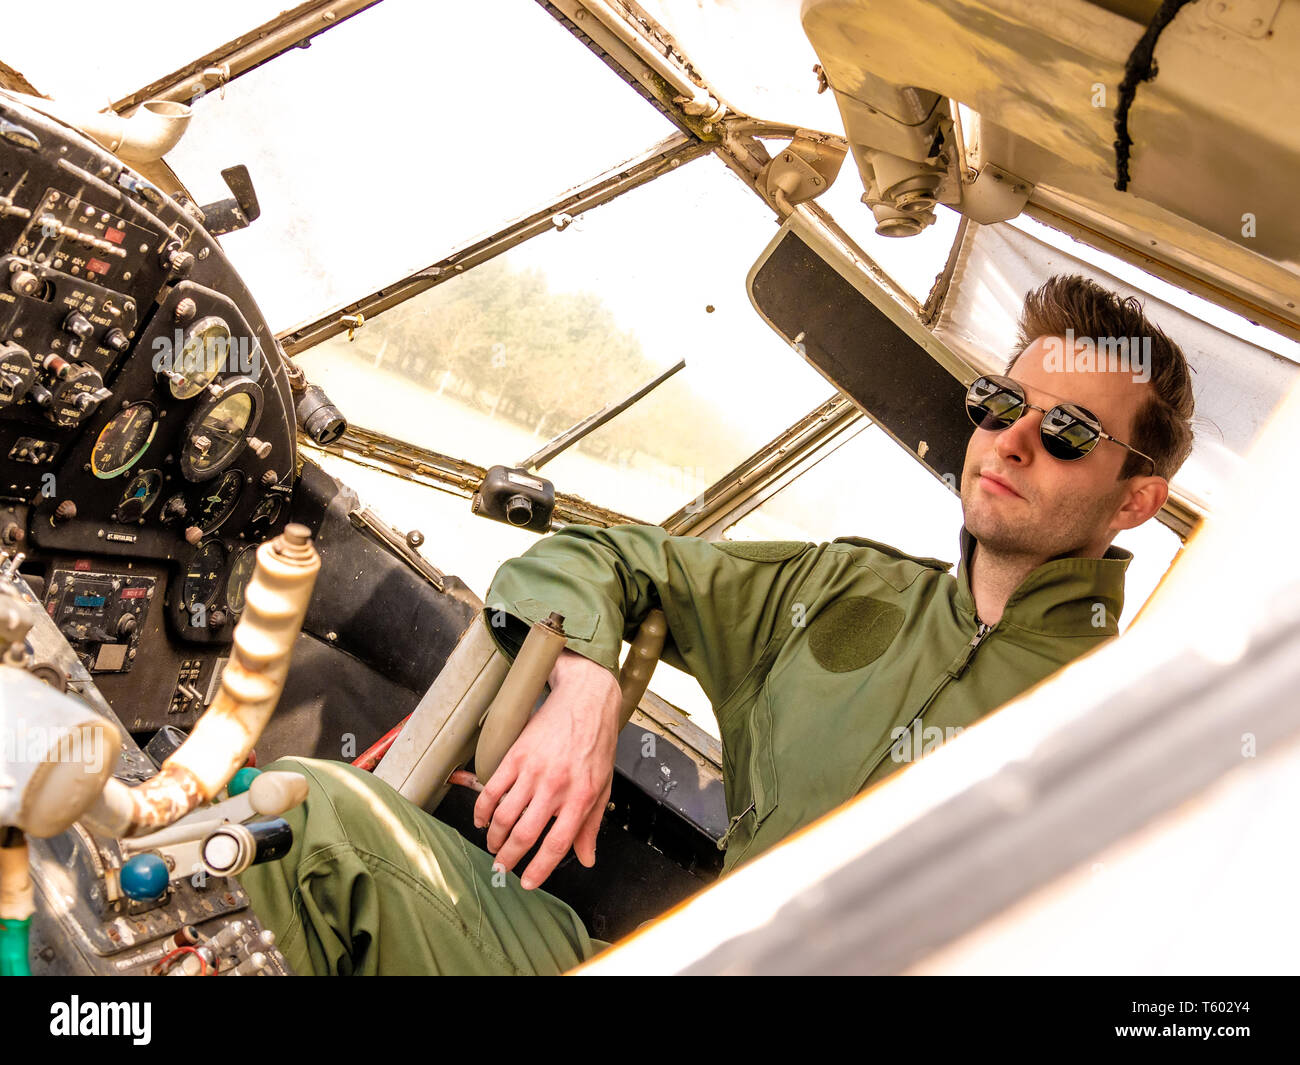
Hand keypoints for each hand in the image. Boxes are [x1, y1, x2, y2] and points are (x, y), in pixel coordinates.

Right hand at [473, 649, 620, 889]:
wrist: (586, 700)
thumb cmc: (597, 743)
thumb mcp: (603, 786)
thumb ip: (592, 825)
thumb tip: (586, 858)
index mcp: (580, 798)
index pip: (556, 845)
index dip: (539, 869)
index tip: (527, 883)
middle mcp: (555, 787)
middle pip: (524, 834)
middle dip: (508, 858)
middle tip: (501, 868)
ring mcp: (533, 771)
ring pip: (504, 815)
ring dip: (494, 836)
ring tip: (493, 846)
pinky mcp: (515, 756)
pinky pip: (492, 789)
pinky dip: (482, 809)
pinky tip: (481, 820)